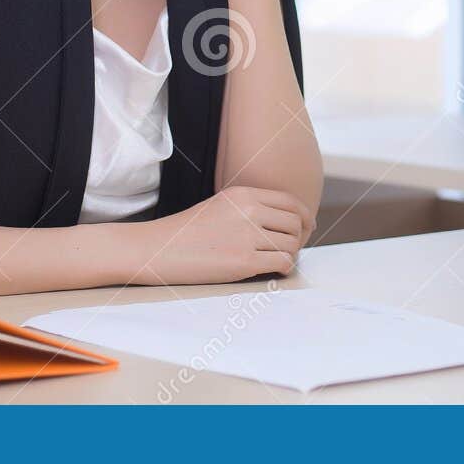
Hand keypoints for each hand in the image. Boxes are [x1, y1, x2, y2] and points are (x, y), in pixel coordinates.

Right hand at [132, 186, 314, 285]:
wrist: (158, 249)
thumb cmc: (187, 232)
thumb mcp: (222, 206)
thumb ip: (252, 208)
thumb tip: (286, 221)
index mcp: (244, 194)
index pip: (291, 202)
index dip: (304, 217)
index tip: (306, 229)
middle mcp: (249, 210)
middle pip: (296, 222)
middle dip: (299, 238)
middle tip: (292, 249)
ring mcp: (247, 235)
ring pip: (292, 244)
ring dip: (289, 254)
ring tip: (276, 260)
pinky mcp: (244, 260)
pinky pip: (283, 262)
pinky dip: (283, 268)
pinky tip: (272, 270)